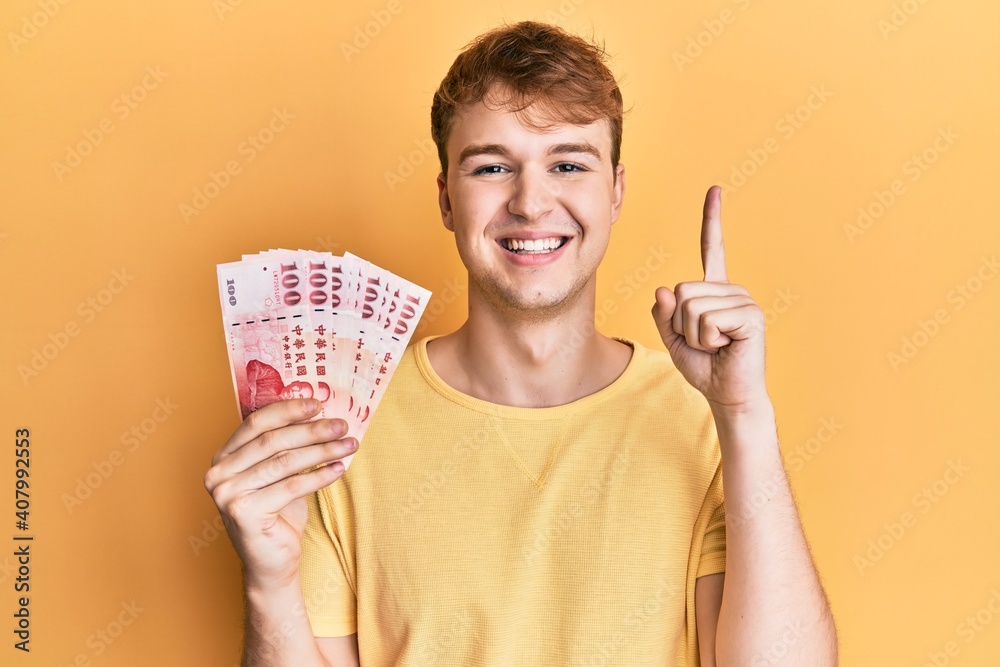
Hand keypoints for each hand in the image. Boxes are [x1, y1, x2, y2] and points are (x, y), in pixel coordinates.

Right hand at [203, 399, 356, 589]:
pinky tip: (339, 469)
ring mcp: (227, 494)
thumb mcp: (280, 475)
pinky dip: (319, 476)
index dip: (288, 410)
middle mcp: (219, 473)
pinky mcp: (243, 513)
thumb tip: (320, 413)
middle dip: (312, 430)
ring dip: (322, 451)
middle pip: (273, 441)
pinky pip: (291, 486)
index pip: (257, 423)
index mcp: (224, 457)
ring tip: (349, 445)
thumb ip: (287, 447)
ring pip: (284, 462)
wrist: (272, 564)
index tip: (318, 404)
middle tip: (342, 425)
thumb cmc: (278, 516)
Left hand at [651, 185, 768, 412]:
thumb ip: (664, 315)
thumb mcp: (673, 340)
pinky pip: (707, 319)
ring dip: (694, 335)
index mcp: (715, 291)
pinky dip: (707, 339)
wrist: (728, 395)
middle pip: (682, 291)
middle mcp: (732, 290)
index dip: (711, 220)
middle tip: (705, 342)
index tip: (714, 190)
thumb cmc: (705, 368)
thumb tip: (663, 290)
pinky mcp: (751, 316)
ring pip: (691, 306)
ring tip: (716, 346)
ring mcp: (743, 301)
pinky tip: (726, 347)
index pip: (711, 249)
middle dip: (681, 324)